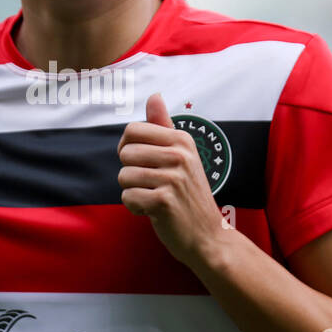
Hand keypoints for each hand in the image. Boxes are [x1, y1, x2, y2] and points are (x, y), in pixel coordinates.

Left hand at [117, 92, 225, 266]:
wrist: (208, 236)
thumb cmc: (188, 196)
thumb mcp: (181, 156)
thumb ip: (163, 127)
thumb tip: (154, 95)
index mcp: (181, 140)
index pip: (132, 130)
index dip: (127, 148)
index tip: (140, 162)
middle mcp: (179, 155)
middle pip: (125, 153)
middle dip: (130, 172)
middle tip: (151, 185)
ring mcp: (173, 177)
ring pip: (124, 176)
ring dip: (132, 192)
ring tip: (153, 198)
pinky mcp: (164, 200)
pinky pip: (128, 197)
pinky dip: (135, 208)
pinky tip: (153, 211)